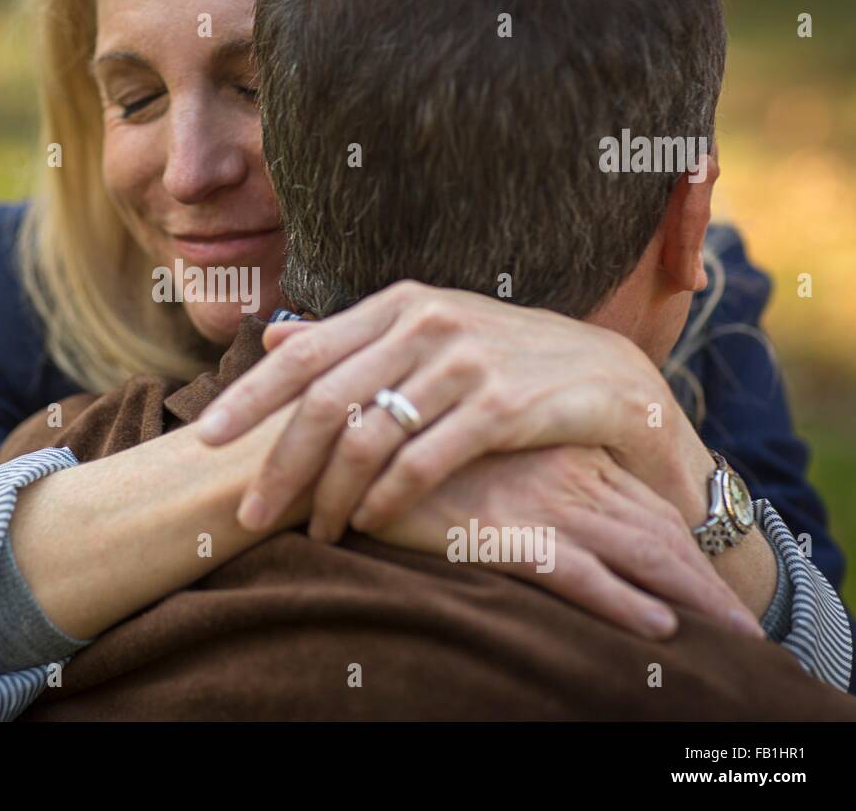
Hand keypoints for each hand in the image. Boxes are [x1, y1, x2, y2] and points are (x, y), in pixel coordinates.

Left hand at [197, 280, 706, 538]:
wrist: (606, 377)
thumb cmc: (502, 360)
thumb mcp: (427, 332)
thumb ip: (352, 339)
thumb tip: (272, 339)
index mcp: (397, 305)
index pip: (305, 354)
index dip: (249, 398)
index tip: (205, 440)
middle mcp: (424, 324)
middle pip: (325, 402)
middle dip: (280, 465)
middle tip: (250, 515)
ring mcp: (463, 363)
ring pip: (367, 439)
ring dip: (332, 497)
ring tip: (319, 534)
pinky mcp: (500, 406)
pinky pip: (421, 463)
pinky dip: (386, 500)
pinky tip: (370, 523)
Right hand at [368, 445, 764, 639]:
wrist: (340, 448)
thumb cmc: (394, 453)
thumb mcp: (459, 449)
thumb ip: (497, 460)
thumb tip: (517, 490)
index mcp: (556, 447)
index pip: (640, 497)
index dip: (685, 537)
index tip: (712, 575)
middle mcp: (559, 469)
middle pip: (657, 526)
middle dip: (708, 579)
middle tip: (746, 626)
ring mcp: (537, 500)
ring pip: (639, 551)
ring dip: (694, 597)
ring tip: (735, 639)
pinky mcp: (504, 532)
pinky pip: (582, 575)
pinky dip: (625, 604)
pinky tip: (659, 628)